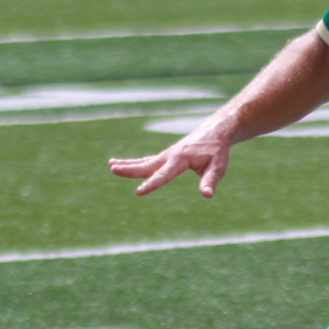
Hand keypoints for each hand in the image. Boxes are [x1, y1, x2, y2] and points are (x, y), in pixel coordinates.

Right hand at [108, 123, 233, 197]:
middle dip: (130, 168)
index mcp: (181, 159)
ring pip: (144, 161)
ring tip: (110, 165)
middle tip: (113, 169)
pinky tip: (121, 164)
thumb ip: (210, 181)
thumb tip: (207, 195)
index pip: (164, 175)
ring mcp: (166, 155)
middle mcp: (170, 155)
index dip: (151, 184)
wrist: (214, 133)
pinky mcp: (166, 156)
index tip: (139, 192)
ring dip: (127, 164)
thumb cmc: (217, 152)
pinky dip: (135, 162)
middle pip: (147, 164)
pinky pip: (147, 160)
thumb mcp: (218, 167)